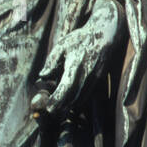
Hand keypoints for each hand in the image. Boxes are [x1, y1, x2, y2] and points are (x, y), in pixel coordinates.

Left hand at [31, 0, 122, 120]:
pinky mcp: (98, 81)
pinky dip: (77, 101)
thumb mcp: (62, 44)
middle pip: (73, 98)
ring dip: (69, 106)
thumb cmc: (81, 39)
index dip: (58, 100)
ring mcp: (94, 79)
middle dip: (61, 107)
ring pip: (81, 99)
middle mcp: (87, 75)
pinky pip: (86, 95)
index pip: (66, 87)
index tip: (48, 107)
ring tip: (56, 108)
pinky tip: (68, 101)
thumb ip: (52, 61)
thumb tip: (42, 76)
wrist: (104, 35)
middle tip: (50, 111)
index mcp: (76, 65)